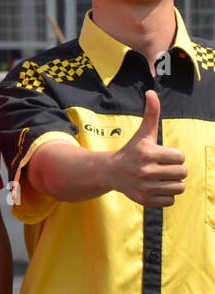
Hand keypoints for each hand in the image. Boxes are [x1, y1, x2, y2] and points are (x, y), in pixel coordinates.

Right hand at [107, 90, 185, 206]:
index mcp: (148, 153)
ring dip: (172, 183)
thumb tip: (151, 92)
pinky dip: (165, 196)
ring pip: (179, 188)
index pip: (180, 157)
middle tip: (162, 168)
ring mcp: (145, 186)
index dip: (173, 156)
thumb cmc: (132, 151)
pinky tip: (155, 188)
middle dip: (175, 170)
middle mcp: (146, 170)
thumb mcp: (143, 133)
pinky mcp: (144, 200)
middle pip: (182, 173)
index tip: (161, 156)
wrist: (110, 172)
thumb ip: (151, 113)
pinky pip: (170, 201)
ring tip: (160, 178)